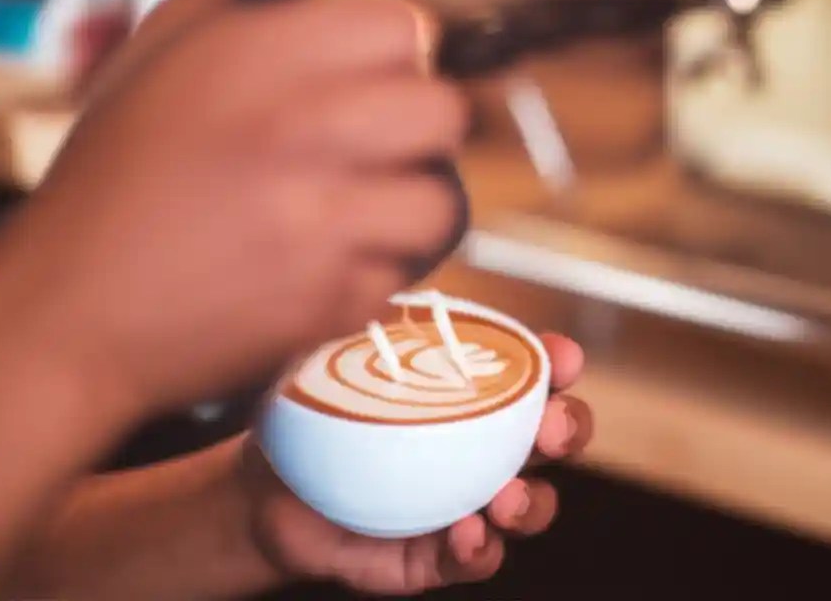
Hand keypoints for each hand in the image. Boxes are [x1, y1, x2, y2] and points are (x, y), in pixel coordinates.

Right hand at [0, 0, 467, 419]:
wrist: (72, 309)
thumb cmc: (116, 181)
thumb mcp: (159, 58)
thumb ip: (244, 6)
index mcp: (254, 55)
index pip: (399, 29)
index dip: (392, 56)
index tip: (376, 78)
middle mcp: (298, 128)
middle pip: (441, 112)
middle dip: (418, 131)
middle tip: (381, 148)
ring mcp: (322, 219)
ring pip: (437, 201)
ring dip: (406, 211)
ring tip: (358, 215)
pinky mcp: (332, 297)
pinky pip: (400, 275)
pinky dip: (369, 277)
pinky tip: (319, 269)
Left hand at [240, 333, 592, 595]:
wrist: (262, 493)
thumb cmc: (309, 414)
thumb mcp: (331, 359)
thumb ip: (365, 323)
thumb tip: (378, 271)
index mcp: (474, 394)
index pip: (534, 372)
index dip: (560, 363)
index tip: (561, 358)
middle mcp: (485, 447)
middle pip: (557, 437)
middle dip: (568, 429)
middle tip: (549, 431)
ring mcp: (467, 502)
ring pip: (531, 506)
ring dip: (531, 503)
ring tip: (505, 500)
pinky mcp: (437, 555)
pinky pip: (477, 560)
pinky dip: (480, 550)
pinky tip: (464, 535)